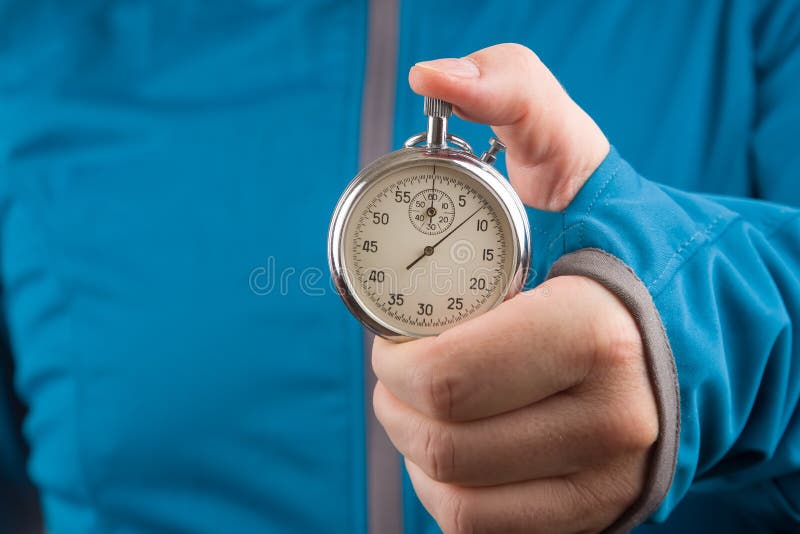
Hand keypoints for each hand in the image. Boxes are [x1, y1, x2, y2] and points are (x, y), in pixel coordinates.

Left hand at [371, 44, 657, 532]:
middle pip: (444, 439)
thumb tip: (431, 76)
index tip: (395, 332)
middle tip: (401, 363)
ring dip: (413, 443)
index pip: (451, 377)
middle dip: (396, 396)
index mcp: (599, 333)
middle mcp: (614, 421)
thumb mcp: (574, 153)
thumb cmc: (617, 238)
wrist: (696, 323)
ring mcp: (606, 479)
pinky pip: (479, 528)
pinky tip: (457, 444)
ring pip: (454, 493)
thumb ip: (511, 94)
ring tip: (425, 400)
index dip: (396, 356)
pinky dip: (446, 489)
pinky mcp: (594, 516)